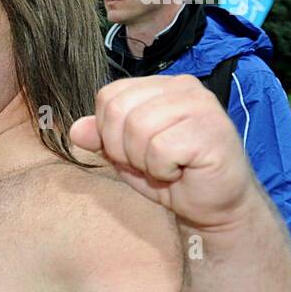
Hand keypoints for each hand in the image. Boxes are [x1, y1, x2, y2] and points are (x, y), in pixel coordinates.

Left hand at [69, 75, 259, 230]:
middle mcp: (182, 87)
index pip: (109, 95)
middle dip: (123, 148)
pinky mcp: (212, 128)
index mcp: (160, 86)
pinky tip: (182, 170)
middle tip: (150, 163)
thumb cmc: (173, 175)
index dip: (108, 132)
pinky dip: (162, 169)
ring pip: (138, 128)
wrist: (215, 205)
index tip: (133, 151)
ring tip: (167, 166)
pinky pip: (160, 148)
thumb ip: (102, 139)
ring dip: (144, 161)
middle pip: (118, 110)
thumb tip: (76, 130)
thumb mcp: (126, 156)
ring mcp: (200, 104)